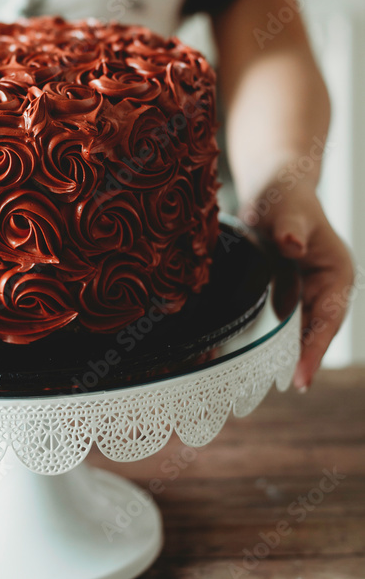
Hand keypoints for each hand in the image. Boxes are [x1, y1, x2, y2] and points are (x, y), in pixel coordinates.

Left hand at [243, 181, 354, 390]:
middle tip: (277, 389)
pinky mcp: (284, 294)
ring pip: (293, 331)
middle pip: (311, 332)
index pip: (328, 319)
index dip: (314, 349)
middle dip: (296, 361)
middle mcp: (324, 289)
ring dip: (279, 354)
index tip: (301, 378)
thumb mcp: (288, 210)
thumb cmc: (285, 196)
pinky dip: (263, 337)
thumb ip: (290, 229)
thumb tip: (292, 245)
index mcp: (337, 274)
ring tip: (255, 382)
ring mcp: (304, 293)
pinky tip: (243, 353)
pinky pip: (276, 321)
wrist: (271, 188)